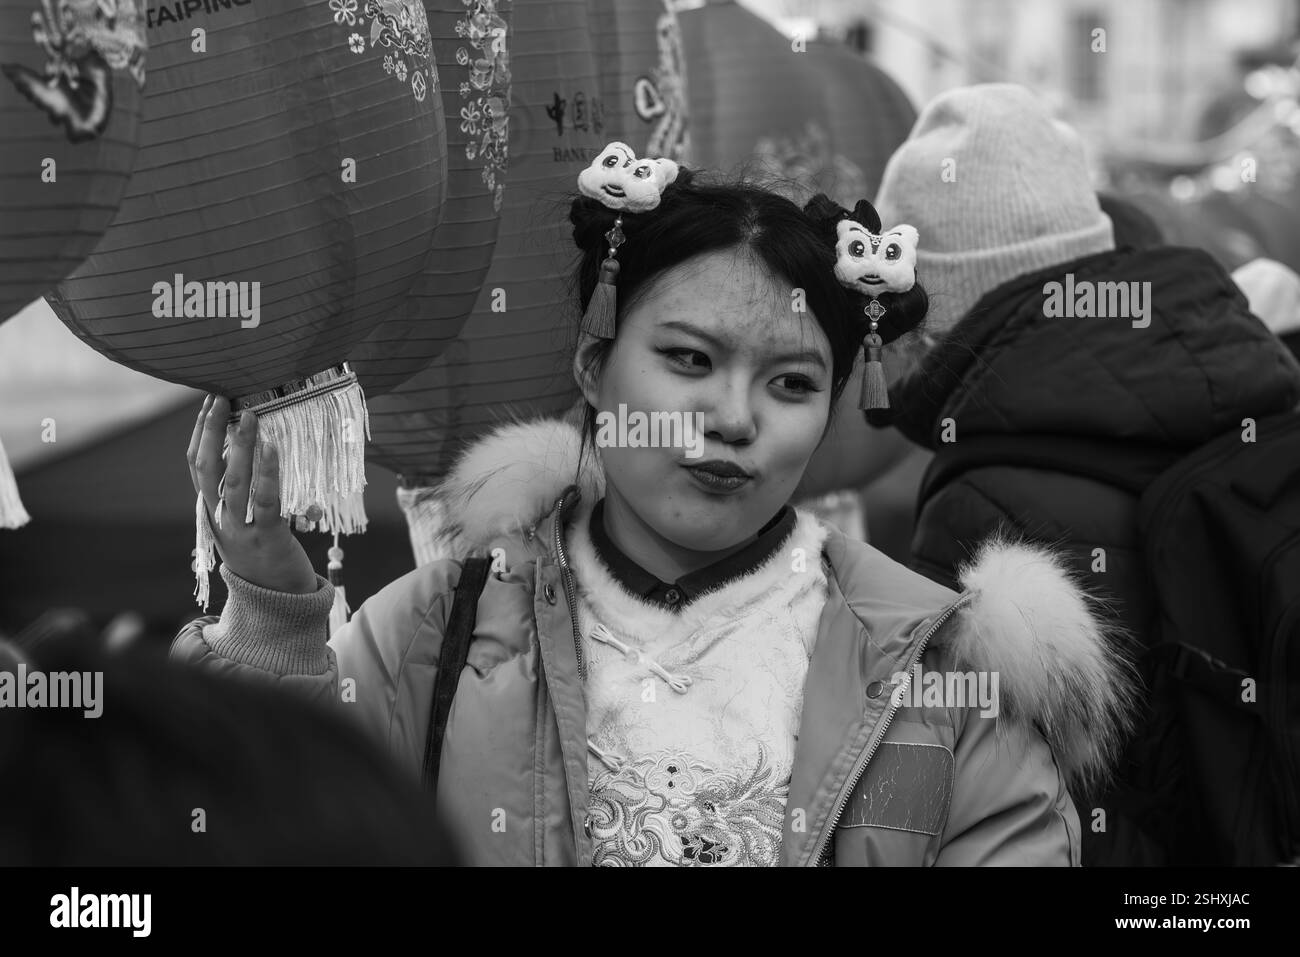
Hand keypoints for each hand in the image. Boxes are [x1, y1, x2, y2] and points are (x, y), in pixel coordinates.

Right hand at [187, 394, 319, 594]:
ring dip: (241, 446)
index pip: (197, 465)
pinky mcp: (268, 539)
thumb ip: (238, 490)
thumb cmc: (263, 552)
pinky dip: (267, 474)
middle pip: (208, 469)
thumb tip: (246, 445)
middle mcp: (219, 518)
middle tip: (223, 397)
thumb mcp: (241, 520)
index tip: (209, 401)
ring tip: (249, 415)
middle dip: (213, 431)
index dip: (200, 432)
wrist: (276, 600)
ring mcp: (240, 531)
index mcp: (211, 510)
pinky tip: (272, 449)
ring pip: (235, 482)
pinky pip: (265, 502)